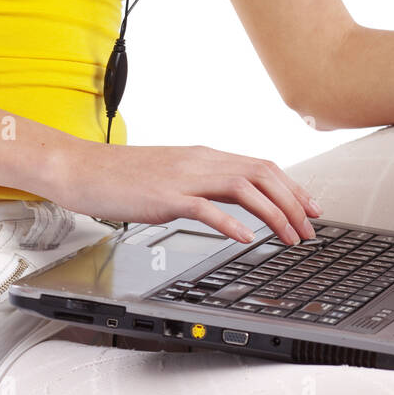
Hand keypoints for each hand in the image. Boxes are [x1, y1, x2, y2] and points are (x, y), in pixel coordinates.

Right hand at [51, 141, 322, 243]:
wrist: (82, 168)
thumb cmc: (123, 175)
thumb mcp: (173, 174)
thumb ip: (203, 182)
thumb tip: (232, 200)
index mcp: (205, 156)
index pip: (262, 166)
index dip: (293, 187)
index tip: (311, 208)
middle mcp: (200, 161)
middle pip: (262, 174)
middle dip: (293, 202)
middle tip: (310, 228)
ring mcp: (183, 177)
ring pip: (243, 188)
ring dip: (274, 213)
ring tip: (290, 236)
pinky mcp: (165, 196)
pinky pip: (206, 207)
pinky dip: (231, 222)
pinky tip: (247, 238)